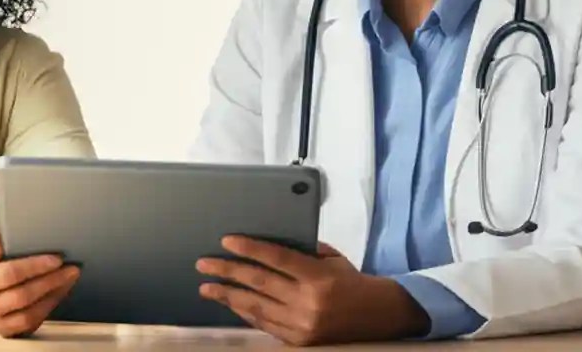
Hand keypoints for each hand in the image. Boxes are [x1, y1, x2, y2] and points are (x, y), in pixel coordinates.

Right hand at [0, 232, 79, 337]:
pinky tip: (59, 292)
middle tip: (70, 269)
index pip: (9, 274)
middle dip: (51, 281)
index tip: (56, 259)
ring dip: (53, 296)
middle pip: (22, 296)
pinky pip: (31, 324)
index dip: (35, 267)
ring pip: (29, 314)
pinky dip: (49, 307)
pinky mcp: (7, 331)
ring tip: (68, 280)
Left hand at [196, 236, 428, 345]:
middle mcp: (308, 303)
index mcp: (318, 277)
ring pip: (256, 307)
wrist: (377, 317)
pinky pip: (264, 324)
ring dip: (228, 296)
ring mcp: (302, 325)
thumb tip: (264, 245)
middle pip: (259, 283)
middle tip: (204, 263)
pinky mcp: (298, 341)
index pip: (276, 258)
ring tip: (206, 287)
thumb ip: (301, 251)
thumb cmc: (351, 281)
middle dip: (228, 272)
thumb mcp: (331, 258)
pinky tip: (230, 303)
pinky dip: (244, 312)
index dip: (250, 249)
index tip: (227, 241)